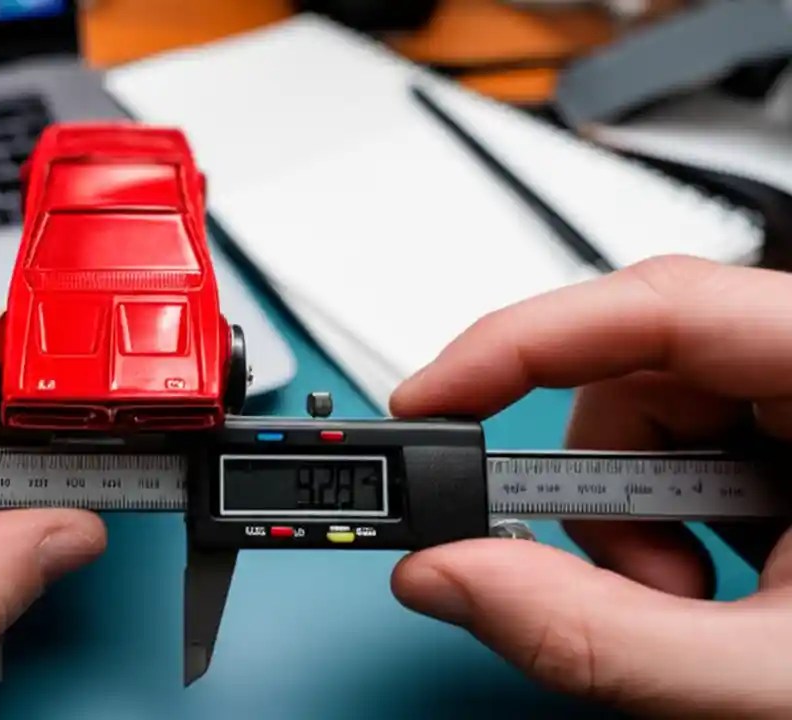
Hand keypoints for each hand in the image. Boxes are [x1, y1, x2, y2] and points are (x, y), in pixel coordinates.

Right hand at [388, 255, 791, 717]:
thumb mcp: (770, 683)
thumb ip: (595, 638)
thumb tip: (451, 577)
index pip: (660, 305)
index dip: (520, 344)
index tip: (432, 400)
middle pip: (648, 370)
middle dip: (602, 489)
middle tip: (633, 590)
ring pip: (661, 411)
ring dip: (638, 519)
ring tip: (698, 607)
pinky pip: (697, 444)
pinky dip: (675, 521)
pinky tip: (727, 585)